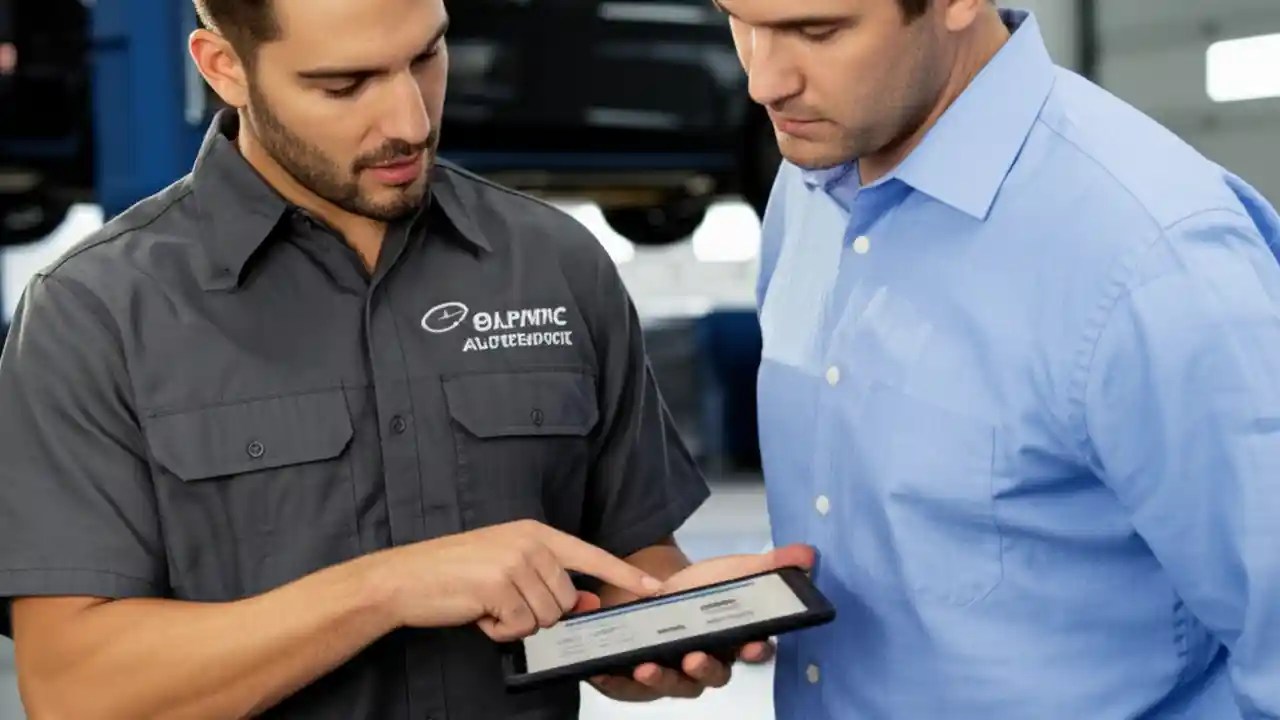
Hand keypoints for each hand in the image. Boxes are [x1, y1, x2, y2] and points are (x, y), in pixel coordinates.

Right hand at [373, 520, 663, 641]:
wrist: (404, 578)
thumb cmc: (455, 574)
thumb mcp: (507, 568)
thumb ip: (549, 581)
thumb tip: (586, 601)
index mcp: (535, 532)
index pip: (591, 555)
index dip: (624, 574)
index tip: (655, 587)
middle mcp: (530, 542)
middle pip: (566, 600)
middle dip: (538, 614)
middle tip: (502, 605)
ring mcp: (515, 562)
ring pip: (546, 617)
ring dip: (517, 624)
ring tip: (487, 606)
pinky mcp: (499, 585)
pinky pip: (520, 627)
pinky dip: (500, 632)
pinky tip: (479, 615)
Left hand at [587, 543, 815, 701]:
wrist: (652, 591)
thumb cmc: (700, 588)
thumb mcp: (733, 571)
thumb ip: (768, 565)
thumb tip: (808, 554)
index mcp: (736, 642)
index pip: (754, 653)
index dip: (755, 651)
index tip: (752, 644)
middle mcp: (709, 664)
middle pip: (714, 676)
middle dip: (705, 669)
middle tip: (694, 657)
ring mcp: (675, 675)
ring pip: (675, 685)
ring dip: (662, 679)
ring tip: (648, 665)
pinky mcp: (640, 680)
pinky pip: (630, 688)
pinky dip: (619, 682)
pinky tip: (605, 673)